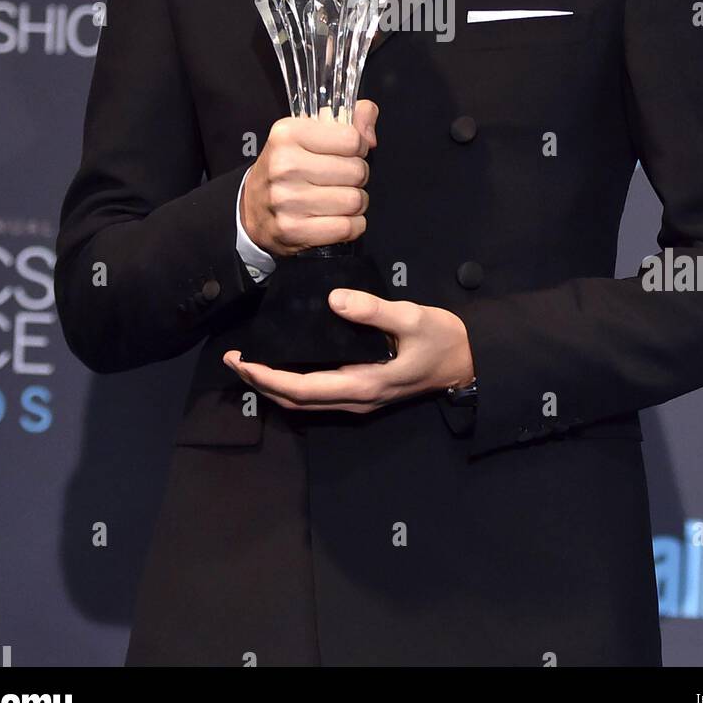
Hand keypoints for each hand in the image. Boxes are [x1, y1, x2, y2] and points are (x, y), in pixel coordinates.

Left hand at [222, 288, 475, 413]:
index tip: (241, 360)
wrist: (467, 362)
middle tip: (234, 361)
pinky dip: (294, 384)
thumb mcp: (411, 318)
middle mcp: (355, 399)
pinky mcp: (364, 391)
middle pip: (295, 401)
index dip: (266, 377)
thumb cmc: (441, 339)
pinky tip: (286, 365)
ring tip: (252, 364)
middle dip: (260, 384)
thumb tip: (333, 300)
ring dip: (275, 386)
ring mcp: (360, 399)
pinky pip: (318, 395)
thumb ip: (372, 310)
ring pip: (305, 402)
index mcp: (361, 383)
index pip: (300, 388)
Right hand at [240, 100, 377, 256]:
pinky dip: (351, 225)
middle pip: (357, 172)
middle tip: (341, 179)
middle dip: (357, 177)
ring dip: (355, 203)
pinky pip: (347, 228)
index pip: (352, 139)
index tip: (346, 153)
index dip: (357, 148)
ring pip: (355, 201)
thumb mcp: (310, 132)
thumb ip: (353, 118)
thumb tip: (370, 138)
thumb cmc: (288, 166)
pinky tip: (336, 218)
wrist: (252, 208)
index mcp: (288, 133)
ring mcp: (287, 200)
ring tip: (338, 198)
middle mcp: (285, 165)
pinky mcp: (293, 229)